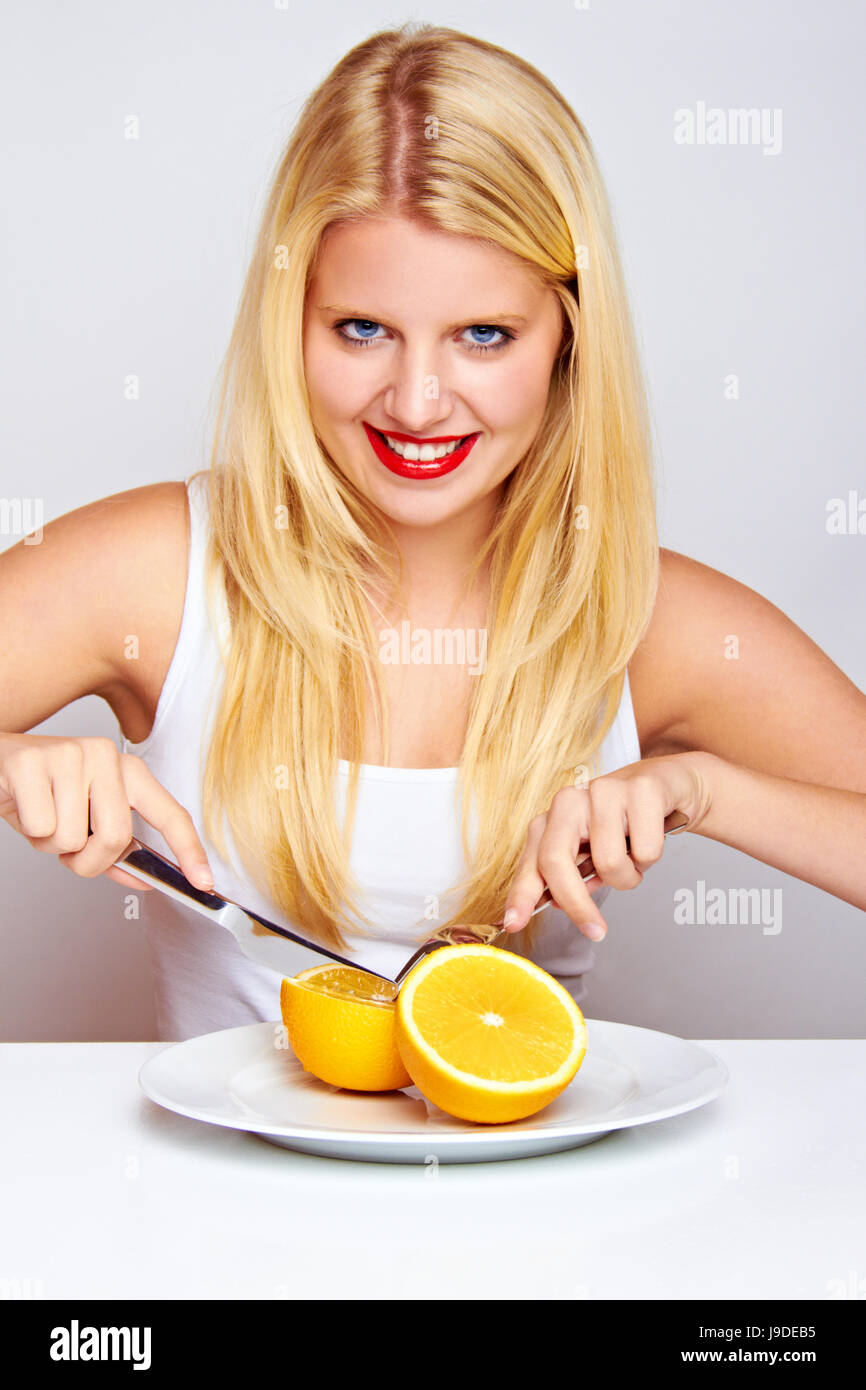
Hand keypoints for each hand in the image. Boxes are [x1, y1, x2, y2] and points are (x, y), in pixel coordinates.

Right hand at [0, 732, 213, 891]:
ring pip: (73, 839)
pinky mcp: (33, 762)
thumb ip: (117, 850)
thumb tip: (145, 879)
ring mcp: (70, 754)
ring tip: (43, 817)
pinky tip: (24, 807)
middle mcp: (105, 756)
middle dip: (88, 860)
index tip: (202, 881)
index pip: (169, 813)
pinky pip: (41, 828)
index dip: (189, 850)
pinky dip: (30, 832)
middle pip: (115, 838)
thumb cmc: (43, 793)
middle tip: (69, 850)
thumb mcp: (84, 819)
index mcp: (128, 770)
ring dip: (52, 844)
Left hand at [501, 753, 713, 941]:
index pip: (531, 863)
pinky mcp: (640, 790)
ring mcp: (603, 791)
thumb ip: (571, 876)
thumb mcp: (592, 850)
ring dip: (628, 876)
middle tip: (596, 930)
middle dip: (576, 904)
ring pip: (609, 862)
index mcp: (552, 820)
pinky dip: (650, 858)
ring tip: (633, 858)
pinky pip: (645, 851)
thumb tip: (557, 904)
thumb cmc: (625, 821)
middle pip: (556, 861)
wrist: (667, 784)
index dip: (521, 895)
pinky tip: (650, 837)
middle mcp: (570, 802)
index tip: (514, 923)